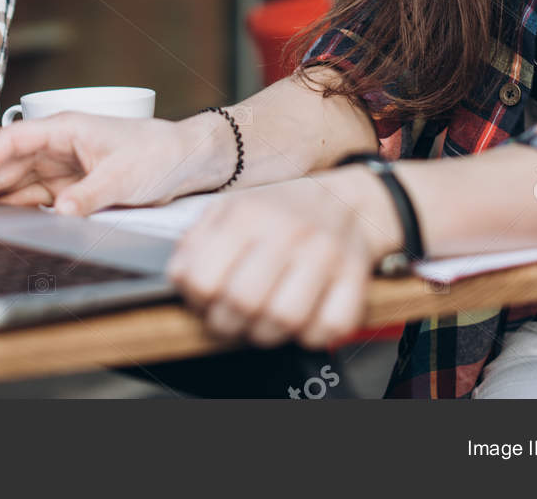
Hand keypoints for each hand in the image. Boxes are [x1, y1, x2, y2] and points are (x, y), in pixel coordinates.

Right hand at [0, 111, 235, 213]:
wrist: (186, 160)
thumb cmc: (158, 152)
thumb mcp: (124, 175)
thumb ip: (90, 194)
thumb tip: (59, 212)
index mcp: (65, 129)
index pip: (13, 142)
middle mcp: (57, 146)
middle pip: (6, 164)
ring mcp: (61, 168)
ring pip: (14, 183)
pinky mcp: (69, 187)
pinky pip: (32, 197)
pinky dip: (11, 208)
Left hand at [166, 168, 401, 348]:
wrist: (345, 201)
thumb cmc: (280, 211)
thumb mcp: (230, 209)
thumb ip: (197, 242)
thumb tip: (181, 277)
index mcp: (248, 214)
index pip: (203, 278)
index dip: (196, 300)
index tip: (203, 300)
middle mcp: (288, 232)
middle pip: (243, 303)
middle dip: (228, 323)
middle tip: (231, 316)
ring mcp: (326, 254)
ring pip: (285, 320)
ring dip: (268, 331)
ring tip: (264, 318)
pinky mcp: (356, 278)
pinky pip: (328, 328)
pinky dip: (310, 334)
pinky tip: (301, 318)